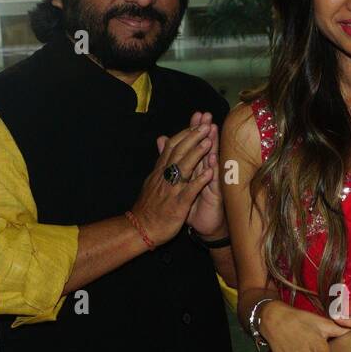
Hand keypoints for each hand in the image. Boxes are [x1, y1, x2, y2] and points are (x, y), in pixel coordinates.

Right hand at [130, 116, 216, 245]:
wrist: (140, 229)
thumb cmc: (149, 207)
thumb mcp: (152, 179)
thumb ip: (160, 159)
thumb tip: (161, 139)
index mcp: (160, 171)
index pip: (172, 146)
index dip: (185, 133)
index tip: (197, 122)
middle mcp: (164, 177)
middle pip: (179, 151)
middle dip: (193, 136)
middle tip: (206, 123)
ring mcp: (171, 190)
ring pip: (184, 167)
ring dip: (197, 153)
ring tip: (209, 141)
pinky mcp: (177, 205)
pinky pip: (189, 191)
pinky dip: (200, 180)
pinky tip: (210, 172)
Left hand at [184, 111, 226, 239]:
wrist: (205, 227)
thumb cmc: (193, 204)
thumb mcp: (179, 182)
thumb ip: (172, 160)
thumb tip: (163, 140)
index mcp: (196, 168)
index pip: (196, 146)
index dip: (195, 130)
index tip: (196, 115)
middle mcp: (207, 173)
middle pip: (206, 149)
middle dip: (205, 132)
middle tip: (206, 116)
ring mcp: (212, 184)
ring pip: (213, 163)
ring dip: (213, 147)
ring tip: (213, 131)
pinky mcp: (216, 198)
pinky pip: (213, 186)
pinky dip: (212, 176)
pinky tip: (212, 166)